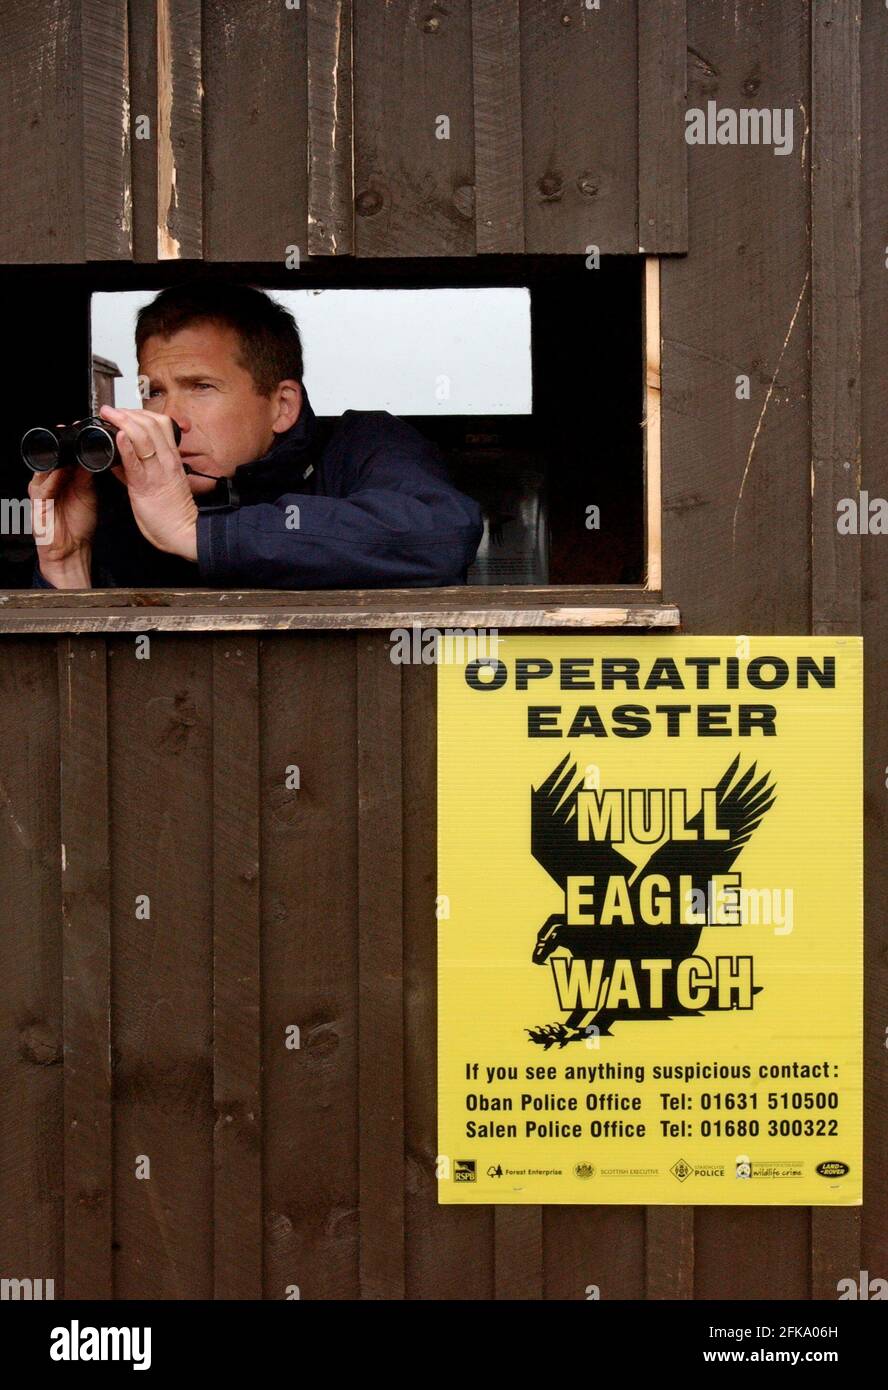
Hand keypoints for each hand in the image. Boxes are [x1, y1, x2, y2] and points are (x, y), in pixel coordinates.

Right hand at [28, 438, 97, 586]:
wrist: (72, 549)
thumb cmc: (77, 524)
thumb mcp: (87, 494)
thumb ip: (87, 476)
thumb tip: (94, 456)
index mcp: (58, 478)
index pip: (61, 455)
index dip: (70, 443)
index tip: (82, 431)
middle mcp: (47, 482)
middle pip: (51, 458)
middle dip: (61, 445)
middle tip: (73, 431)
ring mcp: (41, 492)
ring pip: (45, 469)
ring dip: (56, 458)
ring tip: (67, 447)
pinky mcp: (38, 504)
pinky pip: (43, 488)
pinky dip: (53, 479)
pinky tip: (61, 471)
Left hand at [99, 405, 198, 561]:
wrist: (184, 533)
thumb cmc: (174, 512)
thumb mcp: (163, 482)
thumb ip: (140, 468)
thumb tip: (122, 455)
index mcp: (171, 459)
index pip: (161, 424)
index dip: (141, 413)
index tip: (125, 412)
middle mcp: (166, 461)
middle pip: (151, 424)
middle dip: (128, 412)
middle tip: (112, 410)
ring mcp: (157, 471)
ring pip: (144, 436)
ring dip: (124, 421)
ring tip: (110, 415)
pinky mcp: (146, 486)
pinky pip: (136, 462)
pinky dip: (126, 447)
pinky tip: (117, 437)